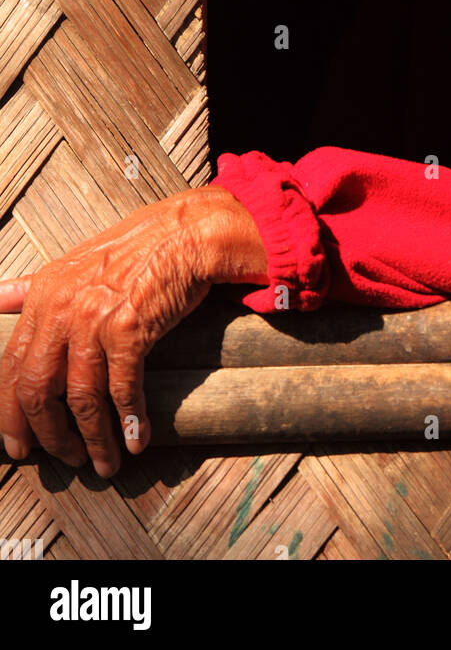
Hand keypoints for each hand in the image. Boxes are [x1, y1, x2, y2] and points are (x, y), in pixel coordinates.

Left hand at [0, 186, 266, 476]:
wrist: (187, 234)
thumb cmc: (135, 250)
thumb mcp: (74, 263)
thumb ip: (32, 288)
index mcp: (42, 294)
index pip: (12, 366)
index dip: (12, 414)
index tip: (19, 446)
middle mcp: (62, 308)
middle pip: (39, 390)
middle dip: (50, 436)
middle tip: (65, 461)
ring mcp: (95, 319)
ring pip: (83, 399)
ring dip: (94, 440)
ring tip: (105, 463)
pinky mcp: (131, 329)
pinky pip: (124, 389)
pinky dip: (131, 421)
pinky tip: (137, 441)